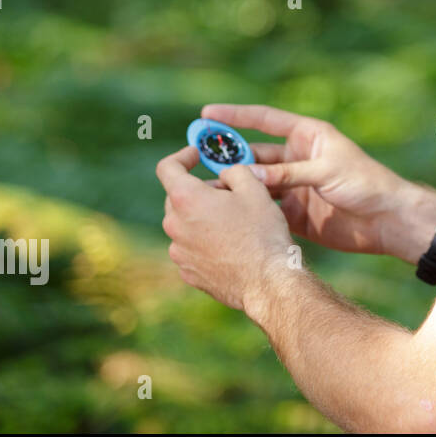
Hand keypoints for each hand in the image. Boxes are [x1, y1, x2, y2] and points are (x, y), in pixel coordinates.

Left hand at [157, 146, 293, 313]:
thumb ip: (234, 172)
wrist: (268, 281)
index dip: (182, 156)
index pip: (167, 168)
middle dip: (199, 190)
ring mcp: (178, 252)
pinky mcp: (187, 272)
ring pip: (185, 224)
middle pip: (177, 197)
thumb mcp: (255, 189)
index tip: (196, 154)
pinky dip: (206, 241)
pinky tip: (232, 246)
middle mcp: (174, 225)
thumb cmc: (262, 232)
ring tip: (235, 223)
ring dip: (203, 218)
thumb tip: (225, 175)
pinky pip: (192, 248)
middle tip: (229, 192)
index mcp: (186, 199)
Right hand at [199, 104, 435, 261]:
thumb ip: (289, 173)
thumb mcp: (327, 172)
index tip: (206, 113)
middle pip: (254, 154)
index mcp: (308, 137)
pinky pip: (263, 208)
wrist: (388, 220)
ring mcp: (294, 186)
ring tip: (201, 186)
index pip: (265, 120)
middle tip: (194, 156)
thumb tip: (247, 176)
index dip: (236, 116)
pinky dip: (246, 209)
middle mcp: (297, 159)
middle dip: (226, 154)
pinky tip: (224, 211)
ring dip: (232, 184)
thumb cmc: (366, 184)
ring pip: (254, 183)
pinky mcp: (294, 213)